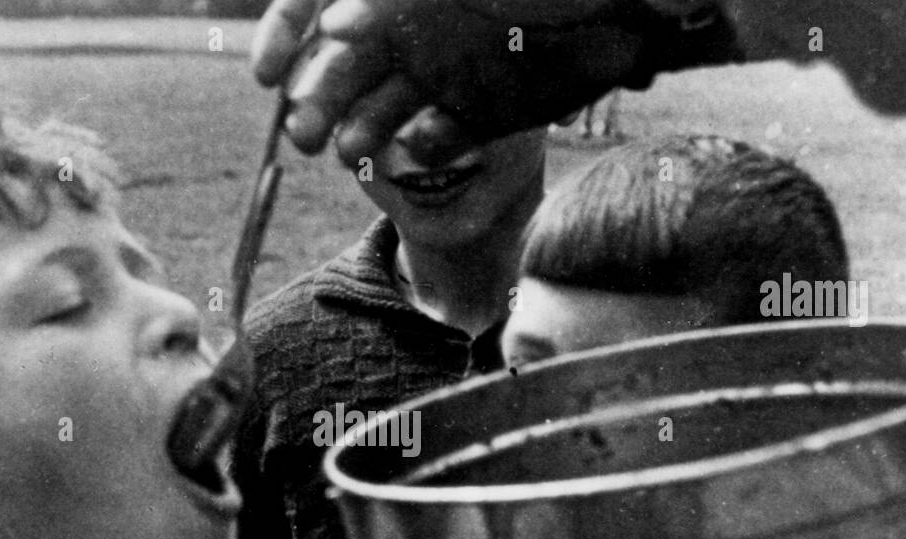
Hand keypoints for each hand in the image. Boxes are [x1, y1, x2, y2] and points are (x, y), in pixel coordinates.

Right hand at [252, 0, 652, 165]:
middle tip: (299, 133)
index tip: (265, 73)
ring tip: (334, 151)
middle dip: (314, 93)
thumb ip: (404, 2)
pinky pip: (436, 137)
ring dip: (352, 126)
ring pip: (381, 103)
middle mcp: (420, 25)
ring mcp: (451, 70)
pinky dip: (414, 148)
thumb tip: (338, 20)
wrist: (641, 5)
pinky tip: (396, 156)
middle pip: (344, 60)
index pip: (321, 6)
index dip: (285, 32)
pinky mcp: (484, 115)